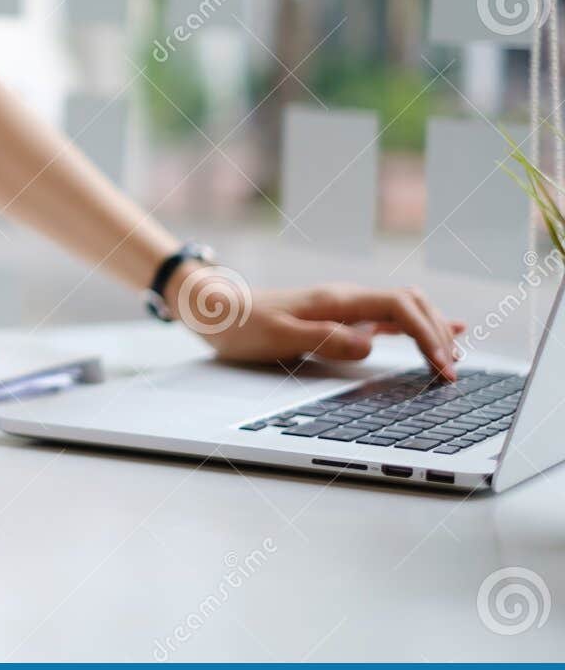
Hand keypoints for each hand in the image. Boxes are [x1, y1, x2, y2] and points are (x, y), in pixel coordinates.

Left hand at [165, 265, 464, 378]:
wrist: (215, 311)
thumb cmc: (243, 325)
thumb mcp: (279, 336)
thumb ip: (324, 339)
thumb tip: (370, 344)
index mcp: (337, 301)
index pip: (399, 306)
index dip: (427, 333)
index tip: (443, 364)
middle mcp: (345, 299)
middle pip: (410, 303)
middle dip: (437, 333)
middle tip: (452, 370)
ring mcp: (343, 306)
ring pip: (403, 308)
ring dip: (430, 329)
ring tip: (453, 357)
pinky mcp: (338, 316)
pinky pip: (387, 317)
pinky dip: (415, 326)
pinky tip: (434, 334)